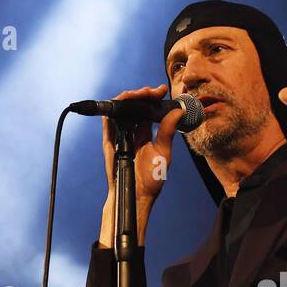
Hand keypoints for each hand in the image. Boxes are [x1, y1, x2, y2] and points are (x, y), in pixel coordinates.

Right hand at [98, 83, 183, 245]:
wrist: (136, 195)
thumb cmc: (151, 179)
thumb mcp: (163, 152)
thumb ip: (168, 132)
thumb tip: (177, 111)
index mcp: (146, 134)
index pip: (148, 109)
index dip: (153, 98)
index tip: (161, 90)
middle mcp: (132, 132)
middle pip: (133, 105)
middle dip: (142, 94)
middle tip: (152, 91)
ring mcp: (119, 135)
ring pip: (120, 109)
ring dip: (129, 97)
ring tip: (141, 93)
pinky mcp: (109, 140)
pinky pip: (108, 120)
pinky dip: (115, 108)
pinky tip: (125, 101)